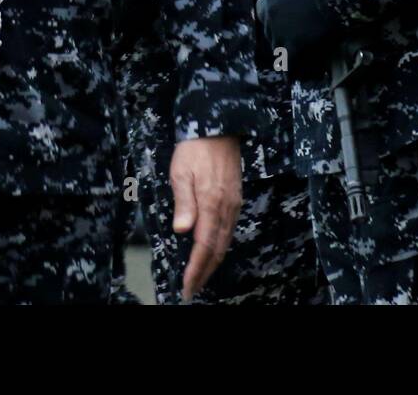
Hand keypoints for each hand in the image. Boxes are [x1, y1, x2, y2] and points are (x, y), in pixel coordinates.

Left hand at [169, 135, 241, 301]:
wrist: (218, 127)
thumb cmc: (195, 148)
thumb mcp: (181, 172)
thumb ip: (183, 203)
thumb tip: (183, 231)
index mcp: (212, 203)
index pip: (204, 245)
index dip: (196, 269)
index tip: (187, 287)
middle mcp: (227, 207)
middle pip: (218, 248)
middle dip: (205, 272)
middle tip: (191, 290)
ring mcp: (234, 203)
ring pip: (225, 241)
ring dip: (213, 262)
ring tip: (200, 276)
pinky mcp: (236, 198)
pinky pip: (229, 229)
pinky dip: (221, 246)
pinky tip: (213, 251)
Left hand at [256, 0, 345, 79]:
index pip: (266, 11)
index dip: (279, 18)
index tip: (292, 24)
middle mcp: (270, 12)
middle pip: (271, 32)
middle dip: (284, 37)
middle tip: (302, 42)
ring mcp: (280, 30)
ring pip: (280, 49)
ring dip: (293, 53)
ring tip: (308, 59)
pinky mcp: (294, 46)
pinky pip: (292, 64)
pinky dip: (302, 67)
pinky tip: (313, 69)